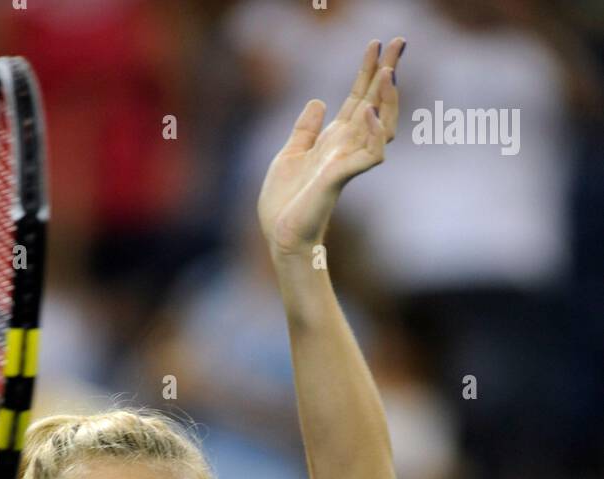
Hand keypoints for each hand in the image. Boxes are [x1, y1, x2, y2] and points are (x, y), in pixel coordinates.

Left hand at [258, 36, 405, 255]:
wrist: (279, 236)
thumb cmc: (283, 204)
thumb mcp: (289, 155)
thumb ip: (305, 130)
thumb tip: (319, 101)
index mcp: (333, 141)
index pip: (358, 99)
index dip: (366, 72)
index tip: (376, 43)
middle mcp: (346, 148)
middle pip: (375, 103)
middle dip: (387, 72)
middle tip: (400, 41)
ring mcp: (348, 162)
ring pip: (381, 126)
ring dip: (386, 98)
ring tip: (387, 71)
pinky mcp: (342, 178)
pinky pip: (370, 153)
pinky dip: (371, 131)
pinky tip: (367, 110)